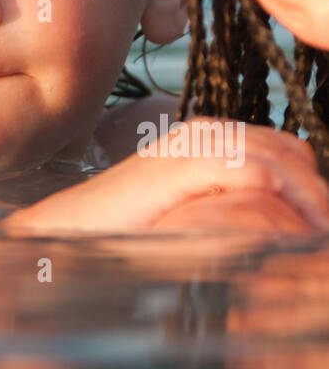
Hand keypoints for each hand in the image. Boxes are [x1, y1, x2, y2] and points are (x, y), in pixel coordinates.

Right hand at [3, 120, 328, 234]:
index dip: (308, 186)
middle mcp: (201, 133)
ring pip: (280, 158)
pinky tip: (305, 229)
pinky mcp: (184, 162)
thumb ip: (221, 209)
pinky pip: (258, 170)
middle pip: (288, 149)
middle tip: (323, 234)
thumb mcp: (182, 218)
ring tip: (322, 235)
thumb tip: (279, 231)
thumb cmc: (119, 234)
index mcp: (203, 142)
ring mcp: (192, 144)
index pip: (282, 149)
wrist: (65, 233)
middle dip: (314, 192)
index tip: (318, 228)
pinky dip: (291, 197)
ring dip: (312, 199)